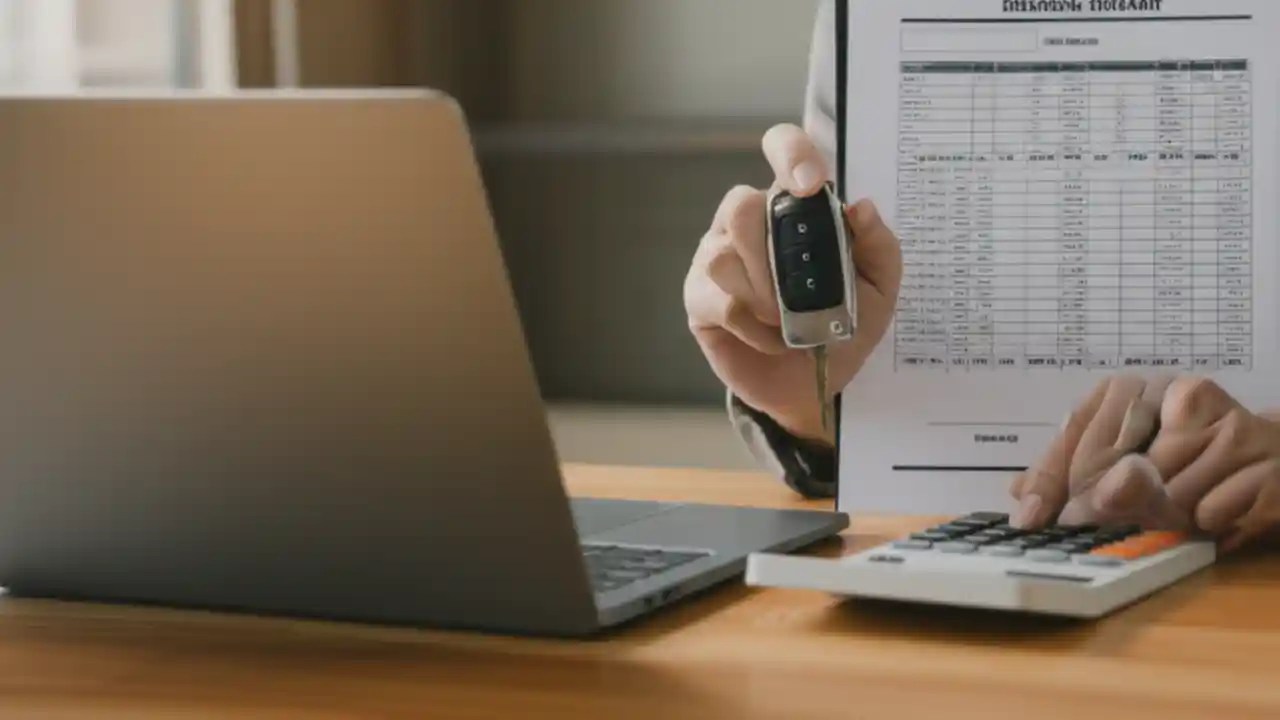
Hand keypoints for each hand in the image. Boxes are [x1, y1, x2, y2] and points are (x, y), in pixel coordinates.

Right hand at [684, 124, 901, 442]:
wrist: (812, 386)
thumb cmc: (842, 327)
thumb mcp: (880, 291)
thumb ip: (879, 248)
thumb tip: (861, 208)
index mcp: (793, 206)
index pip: (782, 148)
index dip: (791, 153)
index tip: (811, 184)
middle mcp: (749, 222)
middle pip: (741, 205)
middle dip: (772, 256)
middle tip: (798, 293)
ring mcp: (716, 257)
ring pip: (724, 256)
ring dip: (765, 297)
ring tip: (786, 322)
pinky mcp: (699, 298)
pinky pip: (722, 301)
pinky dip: (755, 327)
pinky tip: (770, 338)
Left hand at [1012, 375, 1279, 551]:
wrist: (1274, 463)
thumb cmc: (1183, 462)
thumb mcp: (1116, 461)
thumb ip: (1066, 477)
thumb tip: (1024, 504)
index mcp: (1134, 387)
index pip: (1079, 430)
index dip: (1054, 480)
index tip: (1034, 520)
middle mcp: (1180, 391)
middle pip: (1118, 465)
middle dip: (1104, 504)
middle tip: (1101, 524)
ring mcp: (1231, 426)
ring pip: (1166, 495)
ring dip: (1162, 518)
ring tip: (1175, 513)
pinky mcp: (1266, 463)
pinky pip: (1211, 512)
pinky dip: (1204, 526)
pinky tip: (1213, 515)